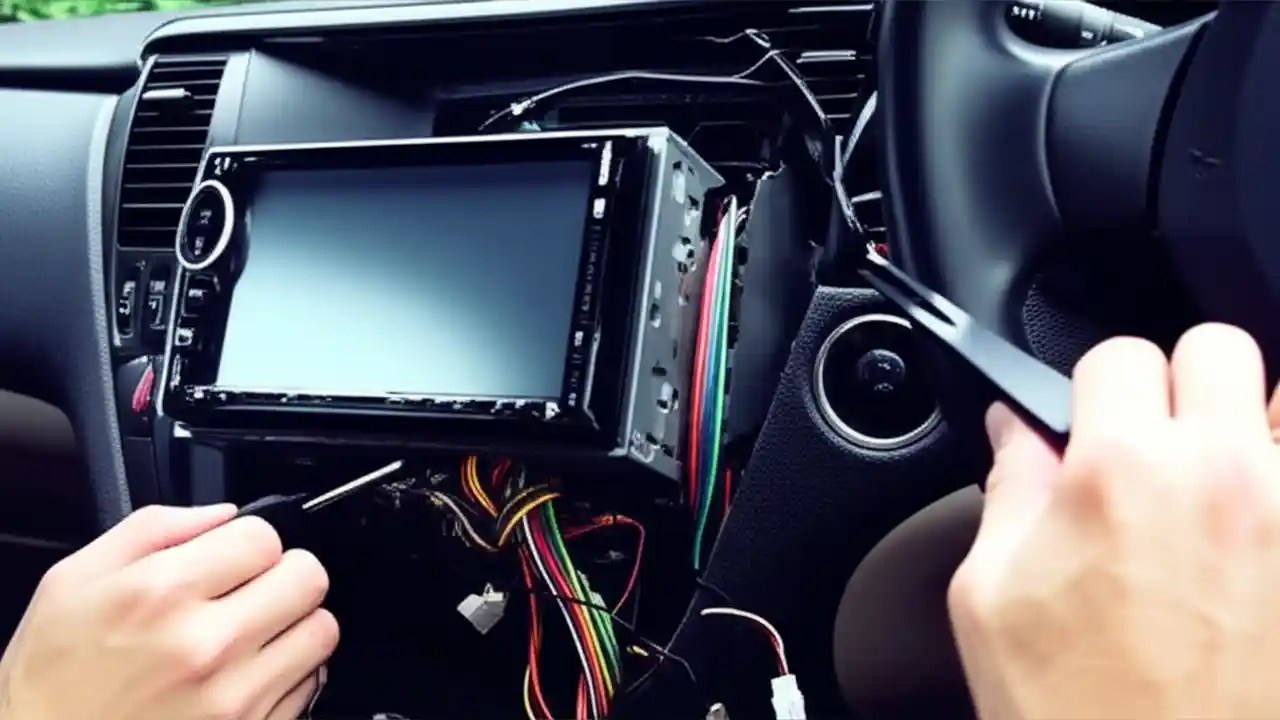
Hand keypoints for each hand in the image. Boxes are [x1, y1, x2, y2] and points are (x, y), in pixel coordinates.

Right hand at [0, 505, 337, 719]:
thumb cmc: (53, 676)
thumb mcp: (73, 580)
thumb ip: (153, 528)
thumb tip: (221, 514)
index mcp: (161, 594)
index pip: (263, 536)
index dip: (250, 540)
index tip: (234, 556)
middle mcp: (206, 645)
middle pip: (308, 578)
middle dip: (284, 574)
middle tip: (254, 589)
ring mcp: (233, 698)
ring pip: (321, 631)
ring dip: (295, 624)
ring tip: (254, 632)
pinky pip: (309, 684)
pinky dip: (289, 673)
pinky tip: (247, 673)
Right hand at [950, 323, 1279, 718]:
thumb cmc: (1073, 712)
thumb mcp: (991, 597)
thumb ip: (1008, 490)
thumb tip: (1016, 431)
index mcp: (1117, 473)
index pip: (1118, 353)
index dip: (1095, 389)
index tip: (1093, 422)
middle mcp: (1220, 477)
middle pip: (1221, 348)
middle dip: (1181, 385)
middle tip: (1158, 441)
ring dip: (1250, 435)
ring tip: (1219, 494)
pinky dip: (1275, 498)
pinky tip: (1249, 545)